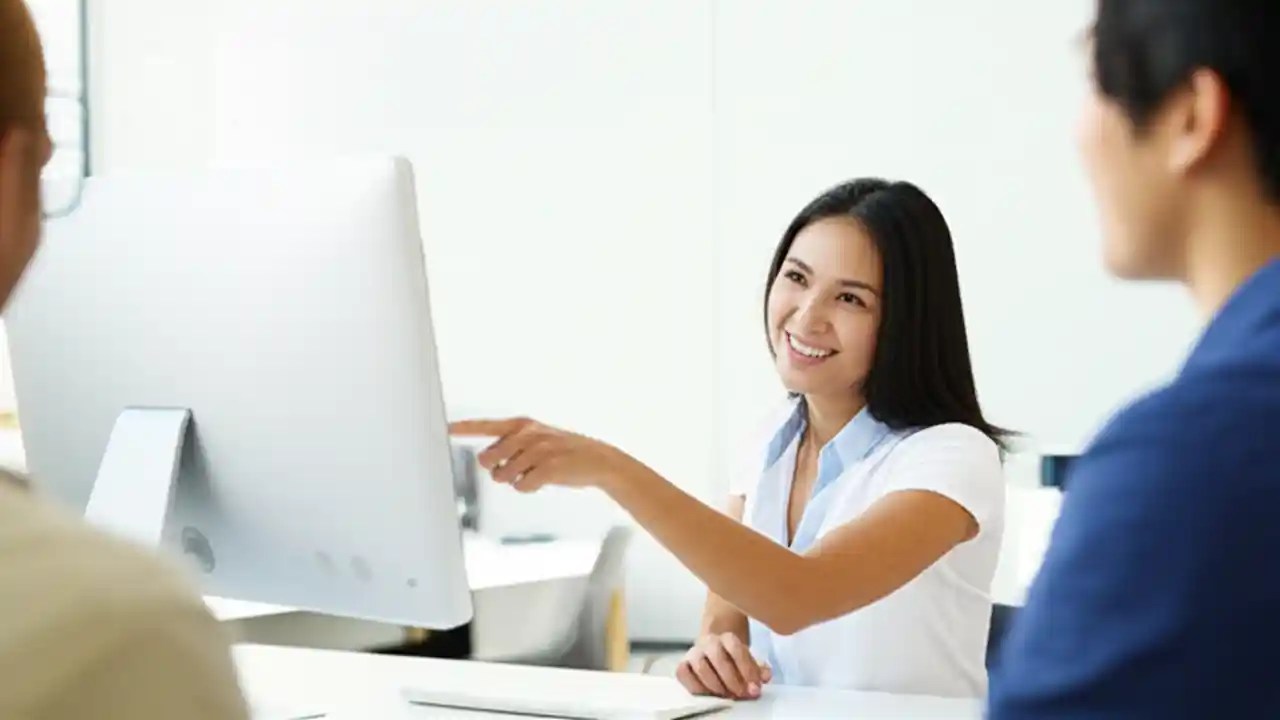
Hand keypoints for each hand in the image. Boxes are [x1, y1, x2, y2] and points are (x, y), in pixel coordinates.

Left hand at [449, 417, 649, 493]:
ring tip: (536, 472)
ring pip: (503, 475)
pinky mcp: (548, 468)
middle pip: (488, 459)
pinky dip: (529, 488)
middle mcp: (527, 434)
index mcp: (522, 424)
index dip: (463, 428)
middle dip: (498, 469)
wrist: (599, 459)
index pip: (485, 425)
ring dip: (515, 480)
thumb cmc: (562, 451)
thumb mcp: (537, 438)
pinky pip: (521, 486)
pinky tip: (544, 480)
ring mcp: (538, 450)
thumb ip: (510, 445)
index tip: (443, 429)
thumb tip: (486, 463)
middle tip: (518, 468)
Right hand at [675, 633, 771, 699]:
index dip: (746, 669)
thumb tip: (765, 676)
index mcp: (728, 638)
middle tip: (740, 694)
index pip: (736, 649)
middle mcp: (709, 642)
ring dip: (715, 685)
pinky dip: (694, 686)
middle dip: (731, 679)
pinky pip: (683, 673)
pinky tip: (707, 693)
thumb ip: (758, 668)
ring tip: (726, 695)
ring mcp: (694, 653)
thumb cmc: (732, 659)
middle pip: (718, 657)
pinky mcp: (683, 664)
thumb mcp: (749, 660)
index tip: (754, 687)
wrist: (714, 649)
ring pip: (701, 667)